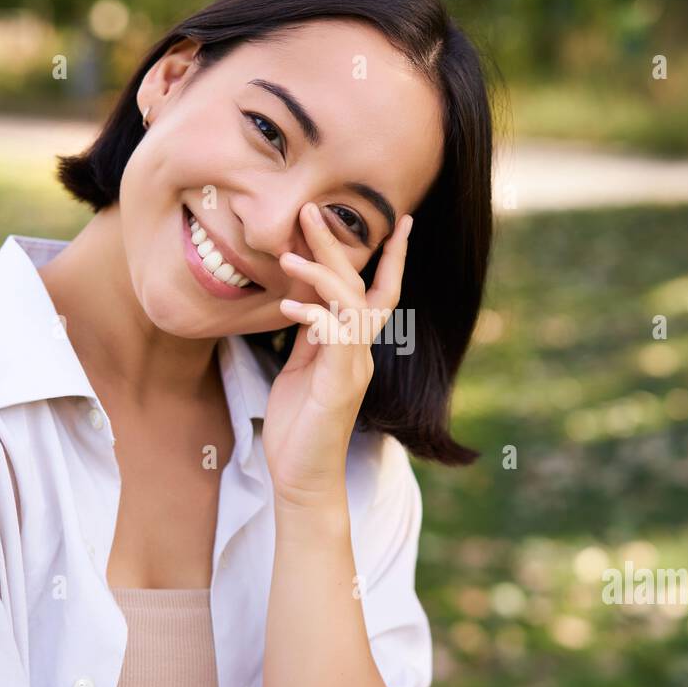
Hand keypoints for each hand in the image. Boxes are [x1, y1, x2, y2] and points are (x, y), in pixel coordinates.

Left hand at [262, 202, 412, 506]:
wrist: (302, 477)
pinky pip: (334, 338)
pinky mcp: (339, 385)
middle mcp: (359, 353)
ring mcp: (353, 368)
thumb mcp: (301, 370)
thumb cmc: (299, 427)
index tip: (398, 221)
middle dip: (340, 246)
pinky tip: (289, 304)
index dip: (388, 257)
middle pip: (362, 287)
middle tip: (314, 209)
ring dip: (323, 273)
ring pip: (351, 306)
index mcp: (352, 347)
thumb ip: (311, 337)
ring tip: (290, 252)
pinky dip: (314, 315)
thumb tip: (308, 303)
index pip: (377, 293)